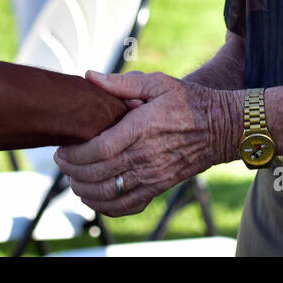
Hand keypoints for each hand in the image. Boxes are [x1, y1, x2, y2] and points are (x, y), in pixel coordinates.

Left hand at [53, 71, 238, 216]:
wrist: (222, 127)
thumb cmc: (188, 101)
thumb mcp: (158, 83)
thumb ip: (121, 83)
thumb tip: (90, 76)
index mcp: (141, 129)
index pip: (98, 150)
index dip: (74, 153)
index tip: (61, 148)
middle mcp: (145, 157)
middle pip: (97, 174)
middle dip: (72, 170)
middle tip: (61, 161)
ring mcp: (152, 176)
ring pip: (108, 194)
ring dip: (83, 189)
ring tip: (72, 177)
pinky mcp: (159, 188)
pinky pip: (126, 206)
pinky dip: (104, 206)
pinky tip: (92, 196)